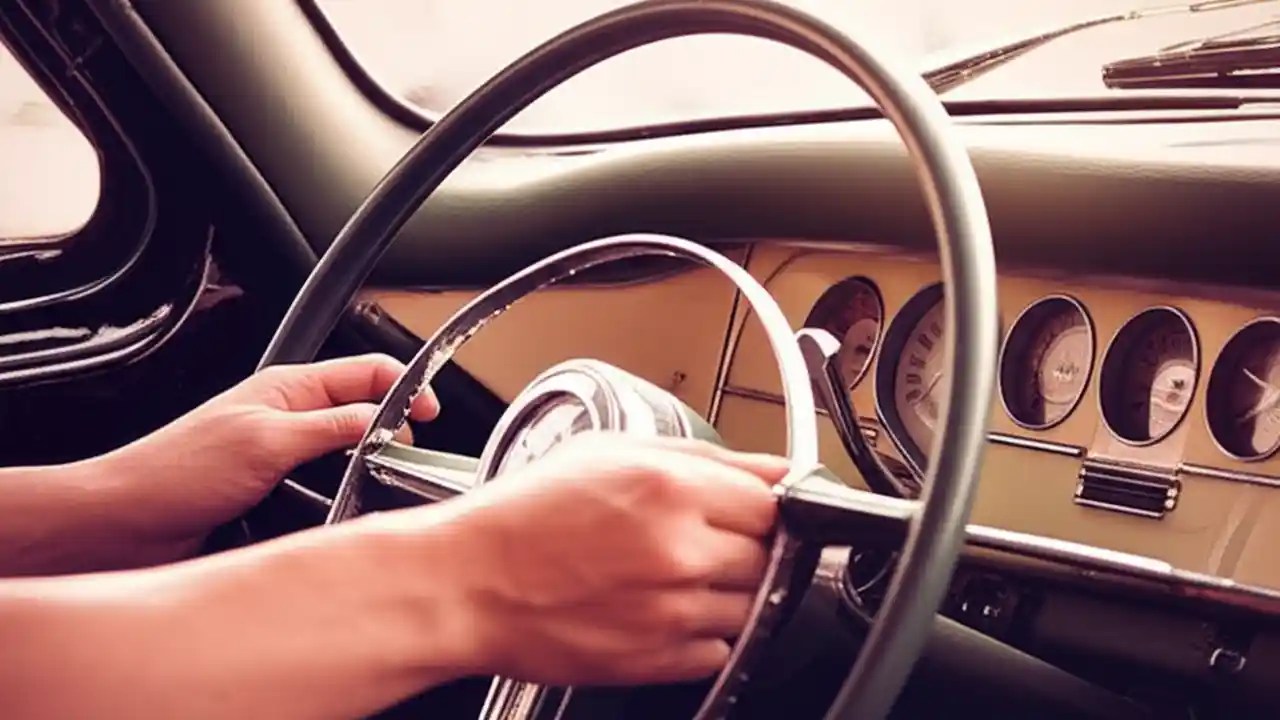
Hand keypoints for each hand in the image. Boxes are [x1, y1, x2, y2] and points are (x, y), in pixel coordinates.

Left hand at [99, 354, 438, 561]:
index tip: (432, 412)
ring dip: (364, 465)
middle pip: (362, 410)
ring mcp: (280, 452)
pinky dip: (338, 495)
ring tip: (382, 480)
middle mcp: (287, 415)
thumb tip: (384, 420)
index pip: (366, 370)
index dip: (406, 385)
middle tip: (411, 452)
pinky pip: (322, 485)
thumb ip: (332, 428)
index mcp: (288, 387)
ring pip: (346, 452)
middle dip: (392, 427)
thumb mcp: (268, 442)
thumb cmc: (176, 471)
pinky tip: (341, 509)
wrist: (125, 522)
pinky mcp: (271, 489)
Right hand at [405, 432, 788, 685]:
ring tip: (667, 575)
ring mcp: (674, 612)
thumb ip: (706, 455)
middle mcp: (681, 552)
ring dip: (725, 592)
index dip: (759, 505)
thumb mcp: (610, 451)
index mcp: (672, 488)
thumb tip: (776, 469)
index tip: (741, 509)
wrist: (467, 584)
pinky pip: (719, 650)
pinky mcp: (659, 661)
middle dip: (743, 547)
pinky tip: (659, 609)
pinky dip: (703, 634)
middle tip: (695, 540)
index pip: (775, 502)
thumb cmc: (525, 516)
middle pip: (770, 556)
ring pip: (753, 606)